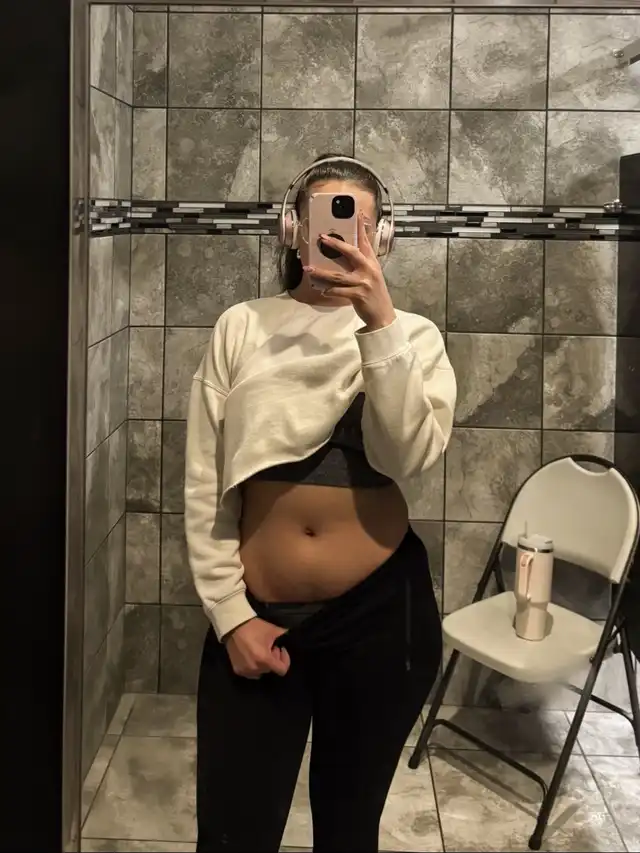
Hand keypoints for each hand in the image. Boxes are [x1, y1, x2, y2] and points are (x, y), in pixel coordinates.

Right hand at [225, 617, 290, 677]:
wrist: (233, 625)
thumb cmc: (254, 627)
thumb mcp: (272, 630)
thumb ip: (284, 636)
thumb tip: (291, 636)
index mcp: (264, 659)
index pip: (282, 670)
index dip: (285, 660)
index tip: (281, 649)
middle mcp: (255, 668)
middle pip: (271, 669)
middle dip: (274, 659)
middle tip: (271, 647)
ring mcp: (245, 670)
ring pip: (261, 672)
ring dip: (264, 664)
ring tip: (261, 651)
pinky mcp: (237, 670)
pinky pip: (250, 673)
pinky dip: (254, 666)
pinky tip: (252, 656)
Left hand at [303, 211, 395, 330]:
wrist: (382, 315)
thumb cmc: (374, 294)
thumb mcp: (372, 275)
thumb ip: (363, 263)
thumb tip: (348, 252)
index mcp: (372, 263)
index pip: (366, 241)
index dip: (361, 227)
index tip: (357, 213)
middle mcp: (369, 270)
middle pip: (351, 253)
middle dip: (336, 244)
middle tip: (322, 238)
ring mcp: (364, 282)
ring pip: (338, 275)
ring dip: (322, 272)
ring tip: (309, 269)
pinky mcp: (358, 295)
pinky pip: (339, 291)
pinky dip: (329, 291)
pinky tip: (322, 291)